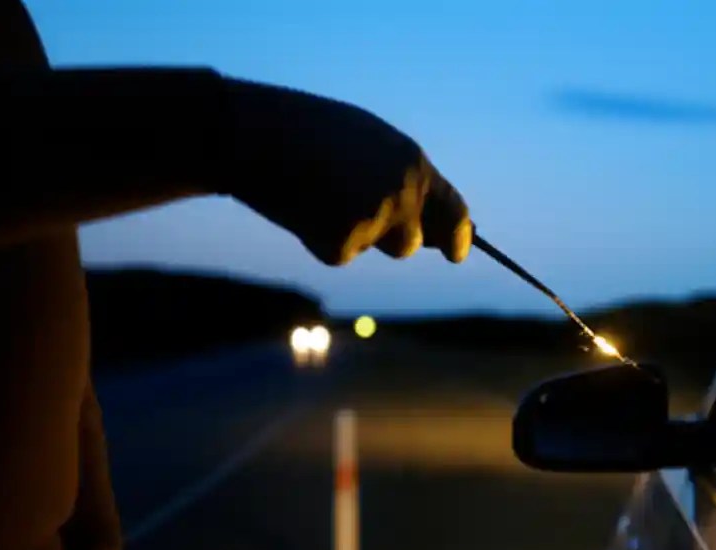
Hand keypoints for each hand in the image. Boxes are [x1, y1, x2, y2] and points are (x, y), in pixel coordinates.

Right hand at [221, 78, 471, 265]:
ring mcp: (374, 223)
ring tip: (323, 195)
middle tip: (364, 219)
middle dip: (394, 238)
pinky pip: (338, 253)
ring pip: (376, 247)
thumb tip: (417, 213)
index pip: (453, 211)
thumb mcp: (369, 142)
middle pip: (412, 243)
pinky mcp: (341, 246)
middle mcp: (403, 197)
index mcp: (414, 165)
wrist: (257, 135)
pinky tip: (302, 205)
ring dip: (358, 235)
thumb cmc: (309, 130)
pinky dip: (320, 237)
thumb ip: (398, 175)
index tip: (457, 253)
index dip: (458, 237)